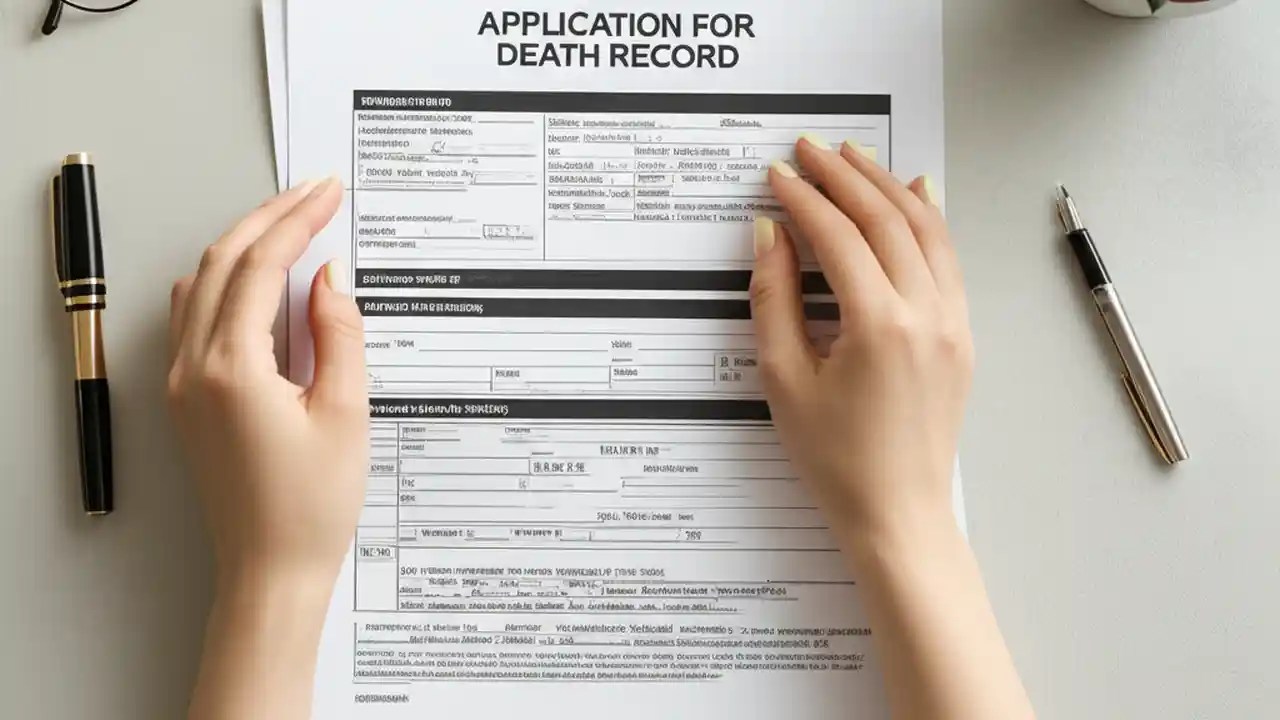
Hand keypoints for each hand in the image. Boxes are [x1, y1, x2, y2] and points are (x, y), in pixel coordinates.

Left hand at [168, 177, 368, 590]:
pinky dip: (224, 283)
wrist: (270, 571)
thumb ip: (340, 335)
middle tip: (313, 192)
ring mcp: (184, 383)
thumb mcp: (346, 412)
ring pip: (202, 285)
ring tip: (289, 224)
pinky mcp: (189, 400)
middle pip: (222, 263)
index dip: (298, 221)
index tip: (329, 192)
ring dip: (243, 245)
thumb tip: (330, 277)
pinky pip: (195, 318)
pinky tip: (252, 280)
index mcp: (233, 367)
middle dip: (269, 218)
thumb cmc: (312, 505)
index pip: (261, 266)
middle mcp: (195, 367)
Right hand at [750, 136, 972, 545]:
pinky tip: (917, 191)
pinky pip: (949, 258)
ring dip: (888, 185)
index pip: (838, 238)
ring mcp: (952, 323)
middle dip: (845, 177)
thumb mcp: (784, 381)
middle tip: (811, 149)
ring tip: (855, 156)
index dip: (804, 200)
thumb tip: (770, 237)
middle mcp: (926, 314)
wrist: (897, 513)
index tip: (777, 175)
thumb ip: (773, 300)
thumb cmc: (836, 461)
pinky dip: (930, 218)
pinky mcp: (962, 335)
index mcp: (880, 327)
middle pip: (886, 220)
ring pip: (926, 229)